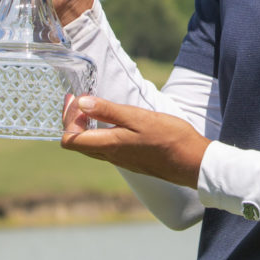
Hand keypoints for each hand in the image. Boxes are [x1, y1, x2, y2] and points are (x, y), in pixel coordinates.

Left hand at [61, 95, 210, 188]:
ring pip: (92, 146)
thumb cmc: (168, 137)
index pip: (70, 139)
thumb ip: (108, 111)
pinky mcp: (132, 160)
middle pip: (77, 144)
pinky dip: (100, 133)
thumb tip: (80, 103)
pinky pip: (106, 148)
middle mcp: (111, 156)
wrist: (192, 162)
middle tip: (78, 98)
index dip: (67, 118)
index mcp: (110, 145)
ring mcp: (122, 160)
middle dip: (72, 120)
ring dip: (86, 127)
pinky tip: (112, 121)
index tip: (74, 98)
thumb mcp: (138, 117)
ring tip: (92, 107)